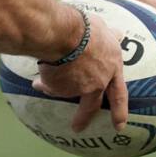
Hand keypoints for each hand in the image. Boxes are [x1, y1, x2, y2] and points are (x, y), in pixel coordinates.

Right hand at [33, 12, 127, 132]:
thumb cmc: (85, 27)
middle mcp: (98, 82)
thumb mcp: (103, 29)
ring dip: (55, 90)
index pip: (119, 94)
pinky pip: (50, 86)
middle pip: (91, 106)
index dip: (120, 110)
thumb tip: (120, 34)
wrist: (64, 35)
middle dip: (84, 118)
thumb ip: (110, 36)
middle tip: (78, 129)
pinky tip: (35, 79)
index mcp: (112, 68)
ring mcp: (79, 87)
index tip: (119, 125)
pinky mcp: (60, 88)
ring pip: (65, 92)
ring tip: (41, 86)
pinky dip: (43, 83)